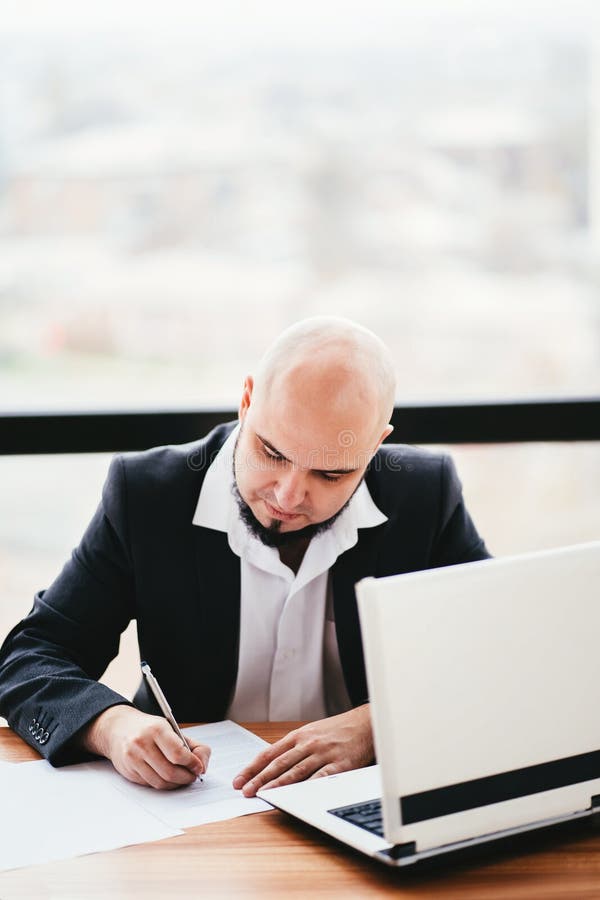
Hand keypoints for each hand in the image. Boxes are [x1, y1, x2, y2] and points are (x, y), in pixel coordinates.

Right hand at [80, 705, 210, 789]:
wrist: (118, 728)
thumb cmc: (149, 729)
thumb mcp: (171, 728)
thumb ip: (192, 745)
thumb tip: (202, 765)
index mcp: (157, 729)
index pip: (178, 753)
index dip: (192, 764)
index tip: (199, 767)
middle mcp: (142, 744)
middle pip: (170, 772)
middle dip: (186, 778)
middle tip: (193, 776)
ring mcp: (133, 758)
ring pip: (160, 782)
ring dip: (176, 784)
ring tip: (182, 778)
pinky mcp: (128, 771)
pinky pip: (150, 784)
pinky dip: (163, 784)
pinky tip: (168, 778)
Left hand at [232, 704, 372, 797]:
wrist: (366, 723)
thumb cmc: (338, 730)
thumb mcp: (312, 732)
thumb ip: (294, 747)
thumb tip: (271, 765)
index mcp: (299, 735)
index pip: (269, 753)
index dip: (252, 767)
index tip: (239, 780)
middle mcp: (308, 744)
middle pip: (279, 764)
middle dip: (259, 778)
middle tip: (245, 790)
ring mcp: (323, 754)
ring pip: (296, 772)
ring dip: (277, 785)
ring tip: (263, 794)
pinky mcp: (339, 765)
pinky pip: (320, 778)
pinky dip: (307, 788)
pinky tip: (296, 797)